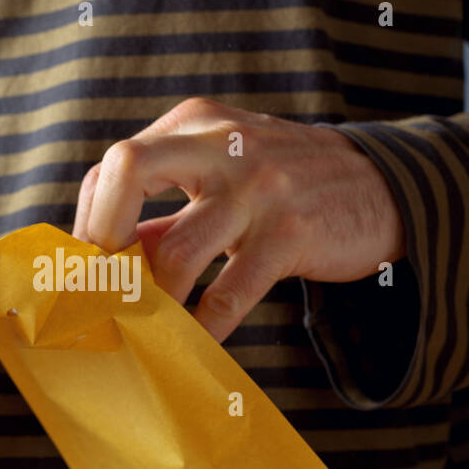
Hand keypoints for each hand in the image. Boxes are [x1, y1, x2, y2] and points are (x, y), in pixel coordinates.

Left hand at [72, 97, 404, 341]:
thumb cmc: (283, 185)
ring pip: (177, 252)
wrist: (381, 186)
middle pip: (127, 170)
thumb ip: (165, 214)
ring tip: (143, 328)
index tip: (87, 269)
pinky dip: (202, 328)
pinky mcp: (291, 234)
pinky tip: (191, 344)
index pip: (114, 167)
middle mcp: (222, 146)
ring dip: (151, 301)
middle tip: (98, 288)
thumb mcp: (223, 177)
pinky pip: (229, 293)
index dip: (90, 223)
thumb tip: (100, 264)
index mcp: (196, 124)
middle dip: (99, 236)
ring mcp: (259, 188)